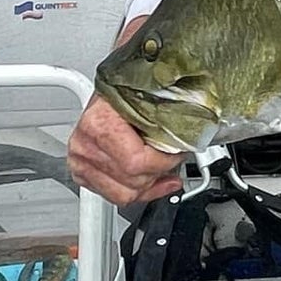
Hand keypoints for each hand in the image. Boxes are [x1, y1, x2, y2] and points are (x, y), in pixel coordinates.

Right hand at [67, 18, 181, 205]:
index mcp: (99, 123)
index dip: (165, 161)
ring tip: (165, 170)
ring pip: (124, 194)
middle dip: (160, 172)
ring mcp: (82, 160)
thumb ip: (169, 110)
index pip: (136, 161)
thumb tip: (198, 115)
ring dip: (151, 185)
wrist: (109, 85)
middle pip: (132, 180)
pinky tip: (155, 180)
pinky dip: (140, 191)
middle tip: (175, 158)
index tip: (179, 152)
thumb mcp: (148, 92)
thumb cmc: (126, 87)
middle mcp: (85, 144)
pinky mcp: (84, 172)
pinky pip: (115, 195)